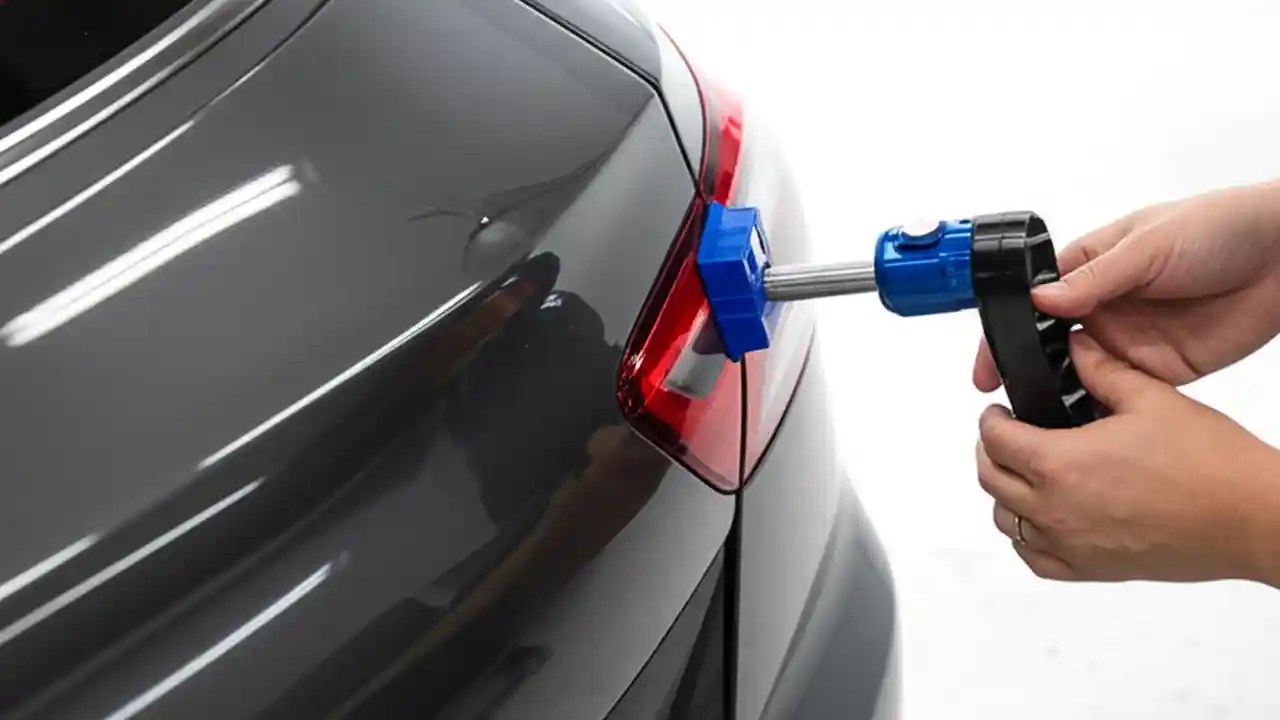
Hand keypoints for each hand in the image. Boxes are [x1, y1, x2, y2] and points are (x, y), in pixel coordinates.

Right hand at [975, 181, 1279, 391]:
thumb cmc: (1218, 227)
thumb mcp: (1149, 244)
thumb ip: (1096, 278)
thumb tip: (1041, 300)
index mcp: (1090, 268)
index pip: (1033, 303)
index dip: (1007, 331)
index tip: (988, 363)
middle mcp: (1103, 307)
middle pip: (1047, 344)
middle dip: (1024, 369)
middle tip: (1004, 396)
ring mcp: (1129, 340)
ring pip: (1079, 375)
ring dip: (1061, 391)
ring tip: (1038, 414)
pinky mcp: (1159, 369)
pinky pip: (1121, 395)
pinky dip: (1102, 409)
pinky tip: (1084, 421)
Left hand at [976, 333, 1279, 583]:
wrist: (1251, 518)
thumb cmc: (1211, 465)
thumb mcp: (1151, 398)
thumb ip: (1102, 371)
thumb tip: (1075, 348)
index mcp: (1062, 463)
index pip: (996, 440)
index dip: (991, 420)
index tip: (997, 412)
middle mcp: (1056, 509)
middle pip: (991, 479)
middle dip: (990, 452)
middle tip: (1006, 436)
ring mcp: (1071, 544)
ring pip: (1006, 521)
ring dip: (1005, 494)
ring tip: (1024, 473)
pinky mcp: (1091, 570)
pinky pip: (1034, 558)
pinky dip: (1026, 538)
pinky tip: (1042, 518)